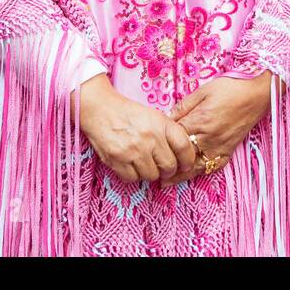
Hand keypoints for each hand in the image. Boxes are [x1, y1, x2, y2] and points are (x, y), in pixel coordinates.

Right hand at [76, 75, 196, 183]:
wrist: (101, 110)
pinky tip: (132, 165)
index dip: (188, 159)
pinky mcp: (117, 160)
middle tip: (165, 168)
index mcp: (162, 124)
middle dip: (169, 170)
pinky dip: (134, 175)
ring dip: (150, 173)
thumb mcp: (155, 116)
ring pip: (152, 175)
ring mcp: (133, 150)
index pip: (184, 147)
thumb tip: (184, 154)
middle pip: (169, 166)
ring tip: (145, 163)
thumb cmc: (130, 113)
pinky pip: (133, 179)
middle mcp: (149, 138)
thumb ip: (169, 133)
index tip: (185, 164)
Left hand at [162, 74, 279, 186]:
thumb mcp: (203, 90)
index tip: (152, 147)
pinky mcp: (229, 150)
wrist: (257, 94)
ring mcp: (219, 146)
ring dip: (180, 175)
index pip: (174, 137)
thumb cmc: (231, 88)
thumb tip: (167, 117)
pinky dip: (200, 172)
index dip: (162, 143)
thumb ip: (184, 105)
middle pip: (182, 156)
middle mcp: (208, 137)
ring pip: (195, 167)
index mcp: (199, 121)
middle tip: (152, 170)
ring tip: (166, 181)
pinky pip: (212, 166)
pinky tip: (191, 174)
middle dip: (167, 163)